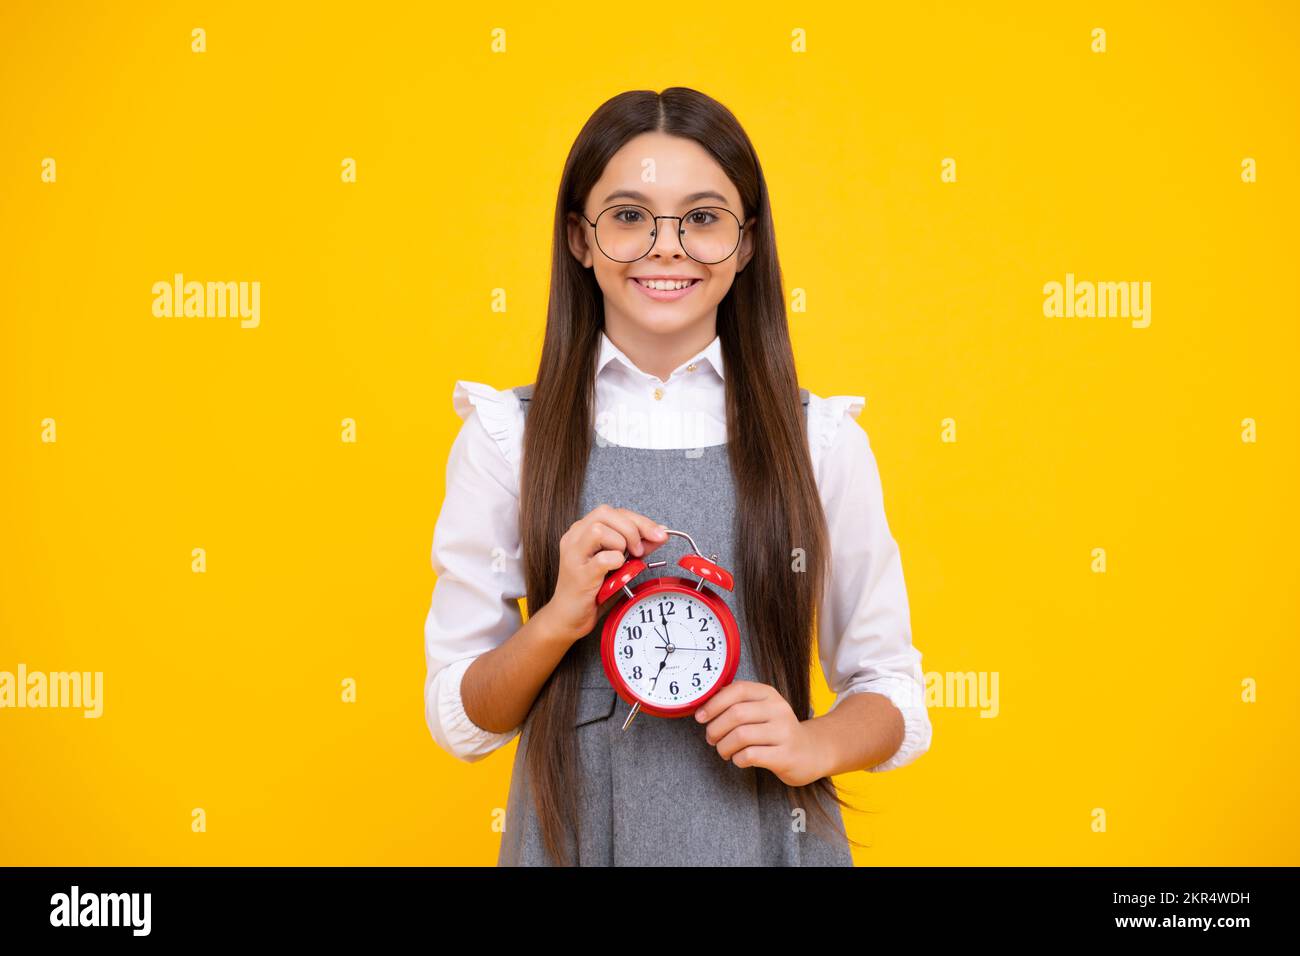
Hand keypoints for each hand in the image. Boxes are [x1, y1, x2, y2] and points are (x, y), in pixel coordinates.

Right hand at [541, 504, 667, 644]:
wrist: (569, 617)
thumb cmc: (591, 590)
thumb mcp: (619, 563)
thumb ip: (637, 546)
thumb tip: (660, 533)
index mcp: (583, 530)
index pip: (614, 512)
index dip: (640, 520)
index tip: (659, 534)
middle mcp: (574, 538)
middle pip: (605, 513)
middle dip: (632, 529)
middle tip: (640, 551)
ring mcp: (574, 555)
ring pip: (599, 530)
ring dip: (620, 544)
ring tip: (623, 561)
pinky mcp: (579, 574)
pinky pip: (603, 559)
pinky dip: (616, 562)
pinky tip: (616, 571)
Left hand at [694, 681, 824, 786]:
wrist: (812, 752)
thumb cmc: (777, 730)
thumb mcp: (762, 709)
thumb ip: (738, 703)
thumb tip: (704, 702)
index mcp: (769, 694)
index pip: (737, 690)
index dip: (714, 703)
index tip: (700, 716)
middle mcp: (778, 710)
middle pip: (736, 714)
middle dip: (715, 728)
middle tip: (711, 738)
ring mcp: (784, 732)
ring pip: (740, 736)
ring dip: (724, 746)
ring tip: (724, 751)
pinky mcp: (785, 755)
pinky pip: (750, 755)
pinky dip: (737, 759)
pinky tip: (739, 759)